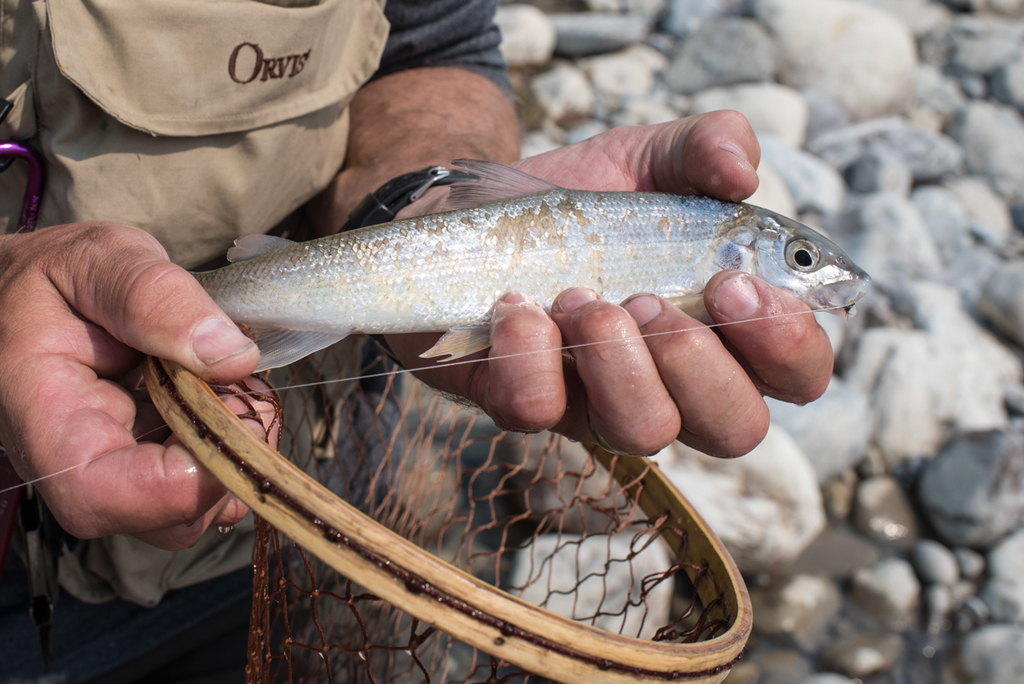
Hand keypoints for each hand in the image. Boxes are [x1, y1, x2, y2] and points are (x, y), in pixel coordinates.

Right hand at [0, 221, 268, 549]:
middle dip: (226, 467)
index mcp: (43, 412)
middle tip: (249, 395)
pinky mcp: (141, 464)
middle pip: (156, 519)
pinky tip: (232, 397)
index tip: (237, 421)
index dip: (179, 484)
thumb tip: (230, 354)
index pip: (98, 492)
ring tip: (239, 388)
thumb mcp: (103, 259)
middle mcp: (70, 461)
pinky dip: (231, 449)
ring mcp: (111, 470)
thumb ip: (156, 297)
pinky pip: (195, 486)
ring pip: (185, 512)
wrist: (35, 289)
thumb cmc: (59, 273)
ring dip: (235, 457)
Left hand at [388, 111, 833, 456]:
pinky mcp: (524, 401)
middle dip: (698, 361)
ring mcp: (599, 402)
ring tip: (577, 296)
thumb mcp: (654, 154)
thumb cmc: (587, 200)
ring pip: (643, 432)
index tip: (731, 281)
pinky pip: (536, 410)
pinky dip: (527, 352)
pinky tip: (515, 305)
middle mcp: (674, 383)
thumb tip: (743, 175)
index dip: (783, 343)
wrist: (483, 204)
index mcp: (727, 331)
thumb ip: (711, 145)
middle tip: (646, 298)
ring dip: (616, 355)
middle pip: (735, 428)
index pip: (799, 375)